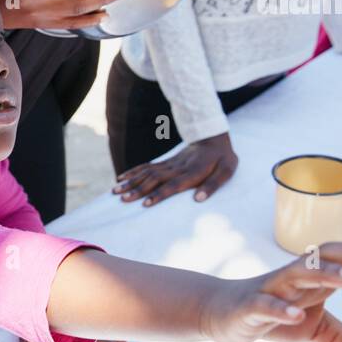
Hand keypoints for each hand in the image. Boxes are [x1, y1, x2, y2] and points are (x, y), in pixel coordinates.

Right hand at [115, 132, 236, 206]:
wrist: (213, 138)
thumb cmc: (222, 159)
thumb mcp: (226, 171)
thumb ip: (213, 185)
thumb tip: (199, 199)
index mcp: (191, 173)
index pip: (172, 186)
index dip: (159, 194)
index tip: (145, 204)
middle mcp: (176, 169)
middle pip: (153, 179)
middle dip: (137, 189)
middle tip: (122, 199)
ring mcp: (169, 165)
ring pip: (146, 173)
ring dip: (131, 182)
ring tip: (115, 191)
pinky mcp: (165, 163)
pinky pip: (146, 167)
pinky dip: (133, 172)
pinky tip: (121, 178)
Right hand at [202, 243, 341, 341]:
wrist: (222, 314)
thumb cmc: (274, 314)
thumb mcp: (317, 328)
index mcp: (313, 276)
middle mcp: (295, 276)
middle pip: (326, 257)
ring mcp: (271, 289)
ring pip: (298, 274)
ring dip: (326, 273)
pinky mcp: (249, 308)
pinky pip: (265, 304)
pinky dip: (280, 308)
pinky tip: (297, 315)